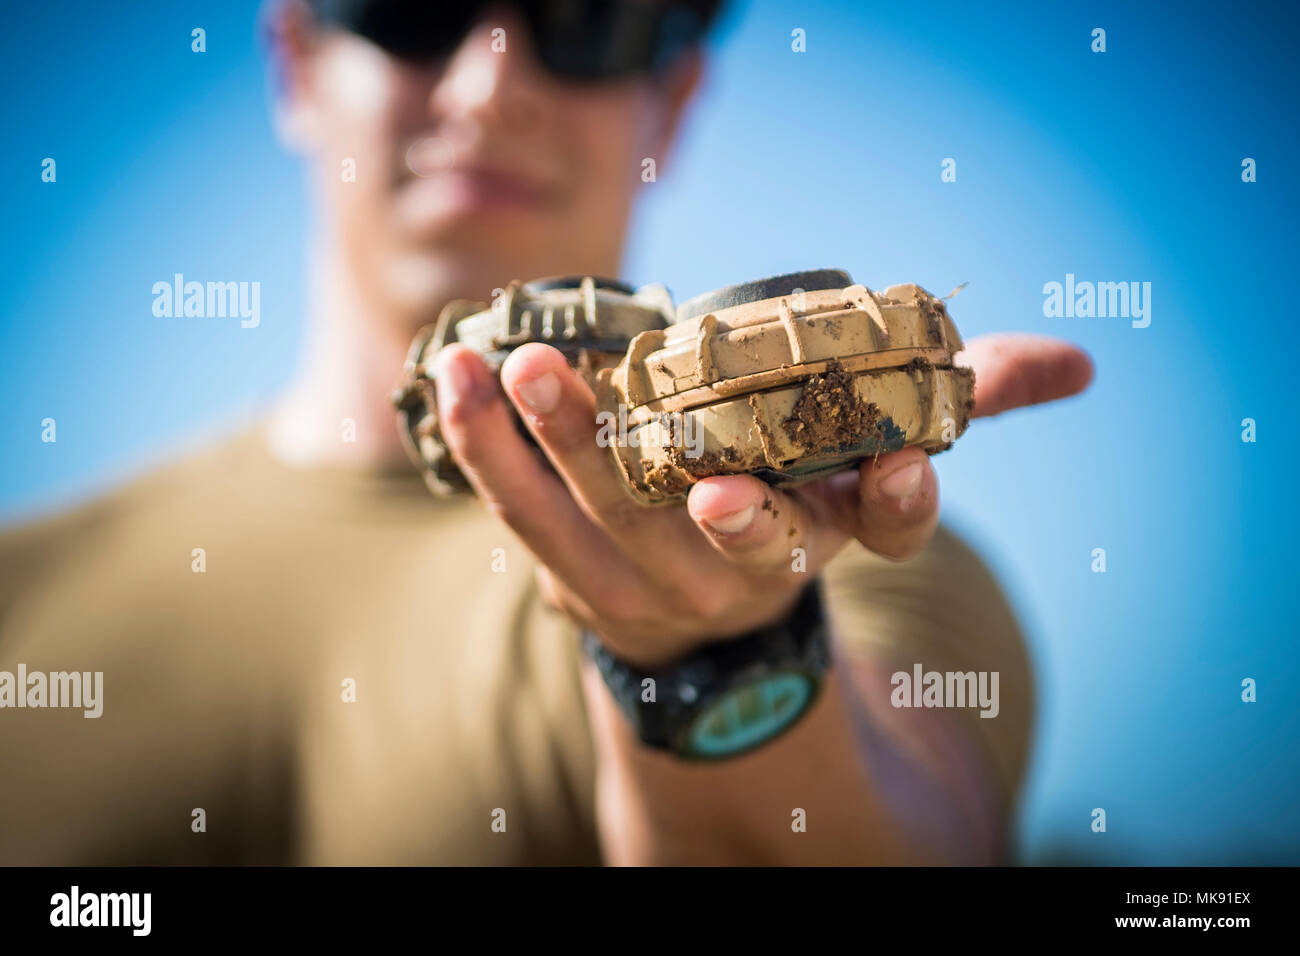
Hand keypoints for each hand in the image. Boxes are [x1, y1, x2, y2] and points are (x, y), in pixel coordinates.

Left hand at [433, 333, 1091, 667]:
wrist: (696, 609)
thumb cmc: (792, 496)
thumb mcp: (874, 452)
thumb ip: (961, 396)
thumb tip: (1077, 363)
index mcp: (828, 537)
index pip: (881, 534)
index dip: (897, 507)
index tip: (902, 470)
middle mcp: (743, 572)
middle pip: (709, 533)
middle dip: (653, 466)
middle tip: (600, 396)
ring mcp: (650, 583)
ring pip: (593, 524)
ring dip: (543, 448)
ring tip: (505, 367)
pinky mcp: (572, 574)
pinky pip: (523, 520)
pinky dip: (486, 453)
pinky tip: (456, 381)